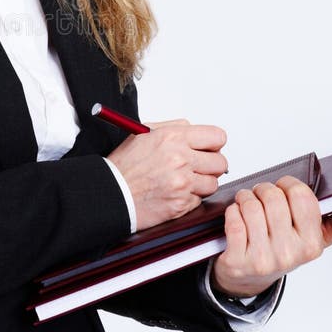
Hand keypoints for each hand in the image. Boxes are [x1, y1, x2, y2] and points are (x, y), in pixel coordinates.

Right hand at [107, 118, 227, 230]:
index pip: (217, 137)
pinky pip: (200, 200)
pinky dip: (190, 198)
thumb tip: (193, 129)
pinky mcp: (182, 203)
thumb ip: (173, 128)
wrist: (111, 194)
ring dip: (202, 184)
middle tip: (199, 167)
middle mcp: (180, 159)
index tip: (209, 149)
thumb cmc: (124, 166)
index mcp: (173, 138)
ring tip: (184, 182)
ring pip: (213, 183)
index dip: (214, 144)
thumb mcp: (144, 133)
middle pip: (220, 162)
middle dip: (211, 165)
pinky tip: (174, 193)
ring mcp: (182, 183)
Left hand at [211, 175, 331, 297]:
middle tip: (259, 193)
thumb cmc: (278, 251)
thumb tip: (331, 201)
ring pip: (251, 206)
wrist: (249, 278)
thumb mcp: (307, 240)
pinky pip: (234, 221)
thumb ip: (324, 222)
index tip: (282, 186)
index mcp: (311, 243)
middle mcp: (289, 253)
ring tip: (245, 202)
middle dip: (263, 189)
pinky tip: (236, 216)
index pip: (301, 196)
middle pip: (273, 197)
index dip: (288, 183)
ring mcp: (263, 258)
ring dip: (245, 198)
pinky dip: (232, 211)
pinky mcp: (238, 260)